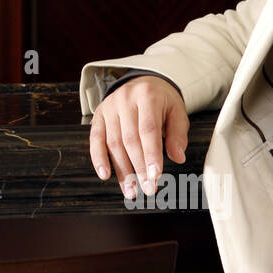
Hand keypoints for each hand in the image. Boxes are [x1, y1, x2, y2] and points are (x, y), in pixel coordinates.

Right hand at [89, 76, 188, 198]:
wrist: (142, 83)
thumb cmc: (161, 101)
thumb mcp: (177, 112)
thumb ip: (178, 134)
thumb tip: (178, 157)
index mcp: (147, 95)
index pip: (148, 129)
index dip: (152, 154)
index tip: (156, 175)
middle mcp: (125, 99)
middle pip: (130, 139)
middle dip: (139, 167)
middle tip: (148, 188)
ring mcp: (109, 107)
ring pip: (113, 143)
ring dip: (122, 170)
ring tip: (132, 190)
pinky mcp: (98, 115)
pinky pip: (95, 139)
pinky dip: (98, 158)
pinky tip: (105, 174)